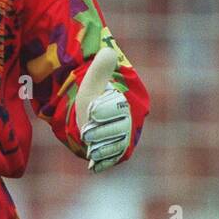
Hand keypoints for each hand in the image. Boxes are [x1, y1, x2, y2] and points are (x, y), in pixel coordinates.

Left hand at [75, 47, 131, 172]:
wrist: (88, 104)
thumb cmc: (94, 87)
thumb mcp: (96, 73)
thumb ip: (102, 65)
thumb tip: (107, 53)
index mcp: (133, 101)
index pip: (121, 108)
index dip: (106, 111)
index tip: (91, 111)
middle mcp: (131, 121)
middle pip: (120, 130)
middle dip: (102, 132)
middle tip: (86, 132)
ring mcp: (123, 137)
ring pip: (116, 146)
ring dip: (102, 148)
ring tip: (88, 146)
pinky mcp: (114, 151)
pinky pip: (112, 159)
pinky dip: (103, 162)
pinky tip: (93, 165)